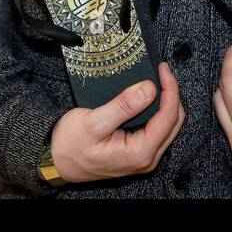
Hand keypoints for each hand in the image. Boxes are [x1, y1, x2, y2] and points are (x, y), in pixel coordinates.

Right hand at [49, 62, 183, 183]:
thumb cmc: (71, 144)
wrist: (57, 162)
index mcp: (139, 153)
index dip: (170, 90)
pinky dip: (158, 110)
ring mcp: (144, 157)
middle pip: (174, 122)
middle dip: (171, 94)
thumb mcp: (94, 121)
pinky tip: (150, 96)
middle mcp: (147, 158)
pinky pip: (158, 129)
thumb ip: (123, 106)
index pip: (167, 117)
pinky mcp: (138, 152)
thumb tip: (149, 89)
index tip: (162, 69)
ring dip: (166, 101)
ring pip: (168, 126)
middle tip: (161, 71)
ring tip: (158, 79)